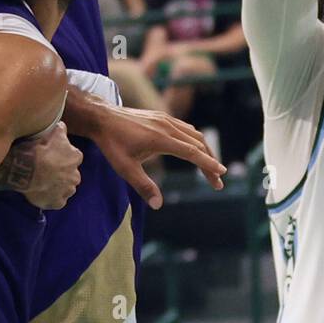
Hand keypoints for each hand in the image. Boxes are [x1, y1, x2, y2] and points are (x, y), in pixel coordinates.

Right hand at [21, 123, 81, 210]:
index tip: (52, 156)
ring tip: (43, 181)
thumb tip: (63, 126)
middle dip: (62, 173)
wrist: (24, 169)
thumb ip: (61, 129)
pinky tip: (42, 192)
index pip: (73, 156)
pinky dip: (52, 198)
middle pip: (71, 174)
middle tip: (47, 169)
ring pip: (66, 188)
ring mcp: (66, 191)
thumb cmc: (37, 148)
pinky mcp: (57, 203)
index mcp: (75, 157)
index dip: (62, 156)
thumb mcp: (51, 132)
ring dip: (58, 186)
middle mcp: (75, 175)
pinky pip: (57, 201)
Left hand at [94, 105, 224, 208]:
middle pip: (198, 144)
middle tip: (218, 182)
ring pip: (194, 134)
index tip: (221, 174)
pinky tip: (194, 150)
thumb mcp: (125, 168)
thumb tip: (158, 205)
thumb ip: (143, 186)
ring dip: (204, 151)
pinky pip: (185, 128)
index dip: (208, 164)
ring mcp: (165, 119)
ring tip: (210, 168)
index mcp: (161, 139)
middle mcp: (168, 126)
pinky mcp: (162, 116)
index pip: (192, 152)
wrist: (102, 117)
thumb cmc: (112, 144)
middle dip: (210, 163)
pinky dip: (195, 140)